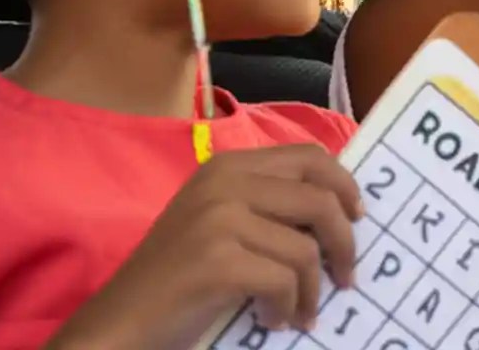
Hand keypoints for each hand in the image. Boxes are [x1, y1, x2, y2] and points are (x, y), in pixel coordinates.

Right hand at [46, 144, 363, 349]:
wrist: (121, 321)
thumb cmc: (178, 278)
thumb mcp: (222, 224)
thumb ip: (269, 206)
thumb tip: (343, 210)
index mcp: (228, 166)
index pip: (310, 157)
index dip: (344, 186)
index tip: (357, 218)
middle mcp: (223, 182)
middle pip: (321, 200)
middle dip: (345, 243)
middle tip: (346, 277)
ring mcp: (218, 219)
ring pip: (306, 250)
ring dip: (313, 290)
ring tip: (301, 312)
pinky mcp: (217, 261)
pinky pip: (285, 282)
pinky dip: (287, 308)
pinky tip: (271, 321)